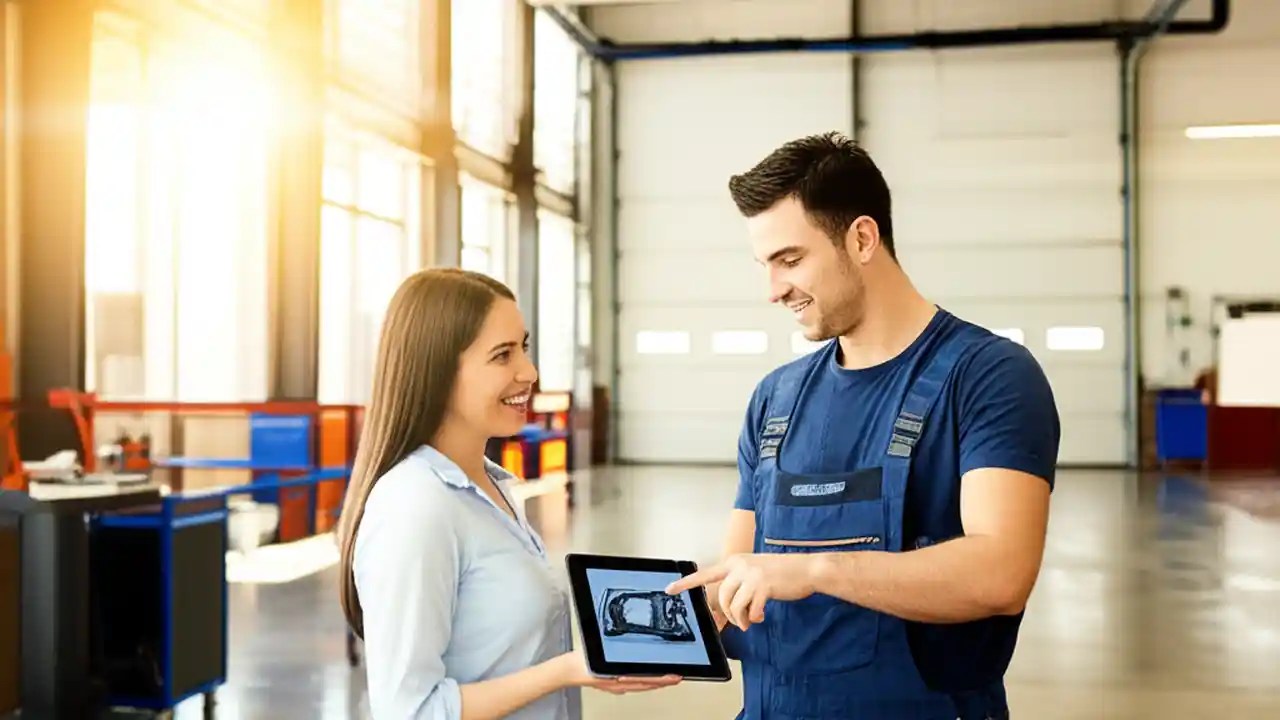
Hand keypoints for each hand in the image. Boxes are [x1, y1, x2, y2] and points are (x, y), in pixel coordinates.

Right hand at [551, 650, 681, 694]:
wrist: (568, 668)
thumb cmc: (582, 662)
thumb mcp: (601, 658)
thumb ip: (615, 664)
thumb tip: (629, 669)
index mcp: (619, 679)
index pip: (647, 680)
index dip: (663, 679)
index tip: (675, 677)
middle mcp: (620, 684)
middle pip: (647, 684)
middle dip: (663, 681)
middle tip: (678, 677)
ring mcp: (617, 684)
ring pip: (642, 685)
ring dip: (656, 681)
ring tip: (668, 678)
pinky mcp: (613, 682)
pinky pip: (634, 683)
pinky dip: (644, 681)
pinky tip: (647, 678)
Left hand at [666, 553, 822, 631]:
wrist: (807, 569)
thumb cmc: (782, 573)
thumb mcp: (755, 571)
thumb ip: (740, 583)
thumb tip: (728, 607)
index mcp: (735, 561)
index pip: (705, 573)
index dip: (686, 583)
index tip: (669, 589)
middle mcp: (740, 566)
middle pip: (721, 596)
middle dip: (729, 614)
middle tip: (741, 622)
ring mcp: (751, 575)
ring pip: (733, 605)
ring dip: (741, 619)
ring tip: (751, 621)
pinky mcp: (763, 586)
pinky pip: (750, 610)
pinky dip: (754, 618)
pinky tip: (762, 616)